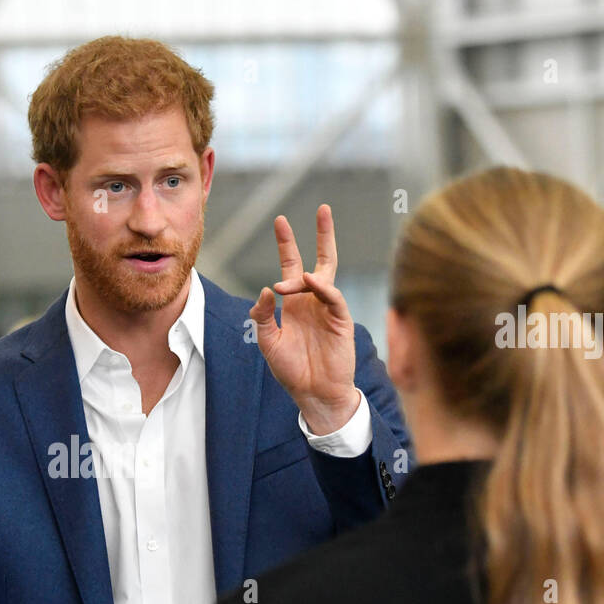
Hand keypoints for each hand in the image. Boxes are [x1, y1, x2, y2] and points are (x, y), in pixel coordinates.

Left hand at [249, 205, 359, 434]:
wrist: (313, 394)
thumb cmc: (291, 370)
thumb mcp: (268, 342)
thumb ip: (262, 316)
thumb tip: (267, 289)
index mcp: (295, 304)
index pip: (292, 265)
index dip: (287, 244)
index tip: (281, 220)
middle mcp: (313, 302)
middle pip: (319, 260)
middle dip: (321, 235)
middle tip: (322, 208)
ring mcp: (329, 310)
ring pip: (326, 277)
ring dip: (308, 274)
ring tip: (292, 280)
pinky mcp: (341, 321)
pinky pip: (333, 299)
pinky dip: (323, 288)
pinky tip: (311, 282)